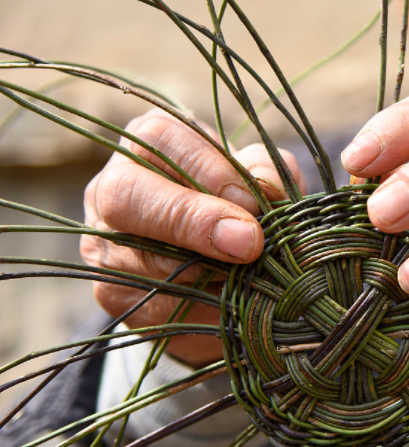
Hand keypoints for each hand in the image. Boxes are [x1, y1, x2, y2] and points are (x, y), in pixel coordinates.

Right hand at [81, 110, 300, 366]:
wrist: (218, 268)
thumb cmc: (240, 205)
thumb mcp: (259, 180)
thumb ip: (267, 174)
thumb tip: (268, 189)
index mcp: (147, 145)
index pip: (159, 139)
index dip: (208, 169)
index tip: (253, 201)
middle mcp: (109, 189)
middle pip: (126, 196)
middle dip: (193, 220)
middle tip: (249, 243)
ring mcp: (102, 245)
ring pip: (140, 258)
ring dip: (206, 271)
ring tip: (252, 275)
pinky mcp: (112, 295)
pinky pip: (154, 305)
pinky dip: (204, 308)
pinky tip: (235, 304)